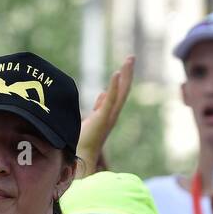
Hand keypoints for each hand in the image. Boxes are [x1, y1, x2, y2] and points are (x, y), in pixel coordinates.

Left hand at [77, 55, 134, 171]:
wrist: (81, 156)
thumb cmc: (84, 141)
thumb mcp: (91, 119)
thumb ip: (99, 106)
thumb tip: (103, 94)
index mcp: (109, 113)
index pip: (118, 93)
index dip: (122, 79)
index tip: (124, 65)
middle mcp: (112, 113)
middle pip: (123, 89)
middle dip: (128, 73)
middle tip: (131, 57)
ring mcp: (109, 115)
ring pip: (121, 92)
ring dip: (125, 75)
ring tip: (129, 60)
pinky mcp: (103, 117)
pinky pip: (111, 99)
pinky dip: (114, 86)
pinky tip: (117, 73)